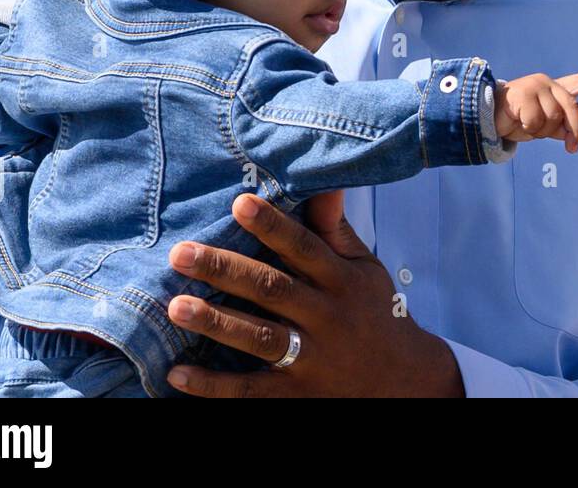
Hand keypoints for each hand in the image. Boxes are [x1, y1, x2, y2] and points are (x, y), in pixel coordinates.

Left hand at [163, 192, 464, 396]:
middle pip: (272, 290)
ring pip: (259, 338)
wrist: (402, 380)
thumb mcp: (364, 268)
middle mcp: (326, 316)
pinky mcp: (296, 394)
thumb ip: (336, 230)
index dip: (272, 226)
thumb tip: (324, 184)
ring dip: (216, 322)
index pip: (304, 247)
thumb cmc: (373, 310)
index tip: (239, 202)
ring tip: (175, 306)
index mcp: (341, 280)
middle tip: (181, 253)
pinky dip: (213, 385)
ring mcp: (311, 358)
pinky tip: (177, 373)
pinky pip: (250, 390)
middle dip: (225, 270)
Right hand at [495, 68, 577, 151]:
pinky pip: (535, 121)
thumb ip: (560, 128)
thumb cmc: (517, 121)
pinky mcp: (523, 92)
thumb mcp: (543, 127)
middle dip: (575, 130)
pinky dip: (527, 128)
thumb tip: (573, 137)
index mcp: (555, 91)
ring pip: (553, 119)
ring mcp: (536, 86)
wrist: (487, 116)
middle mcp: (548, 84)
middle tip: (572, 148)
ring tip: (525, 126)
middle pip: (573, 108)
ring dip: (540, 132)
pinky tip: (516, 121)